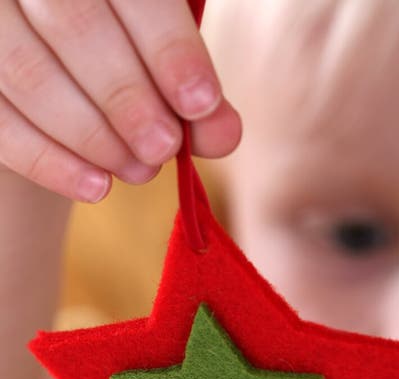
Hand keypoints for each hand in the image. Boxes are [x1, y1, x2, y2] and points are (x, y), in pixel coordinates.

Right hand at [0, 0, 240, 202]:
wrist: (55, 58)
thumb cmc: (124, 52)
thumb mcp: (160, 56)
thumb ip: (193, 91)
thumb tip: (223, 135)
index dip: (168, 45)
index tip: (201, 104)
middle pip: (71, 20)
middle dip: (126, 97)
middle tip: (163, 149)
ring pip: (26, 71)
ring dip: (92, 135)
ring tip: (140, 170)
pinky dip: (49, 162)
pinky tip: (96, 189)